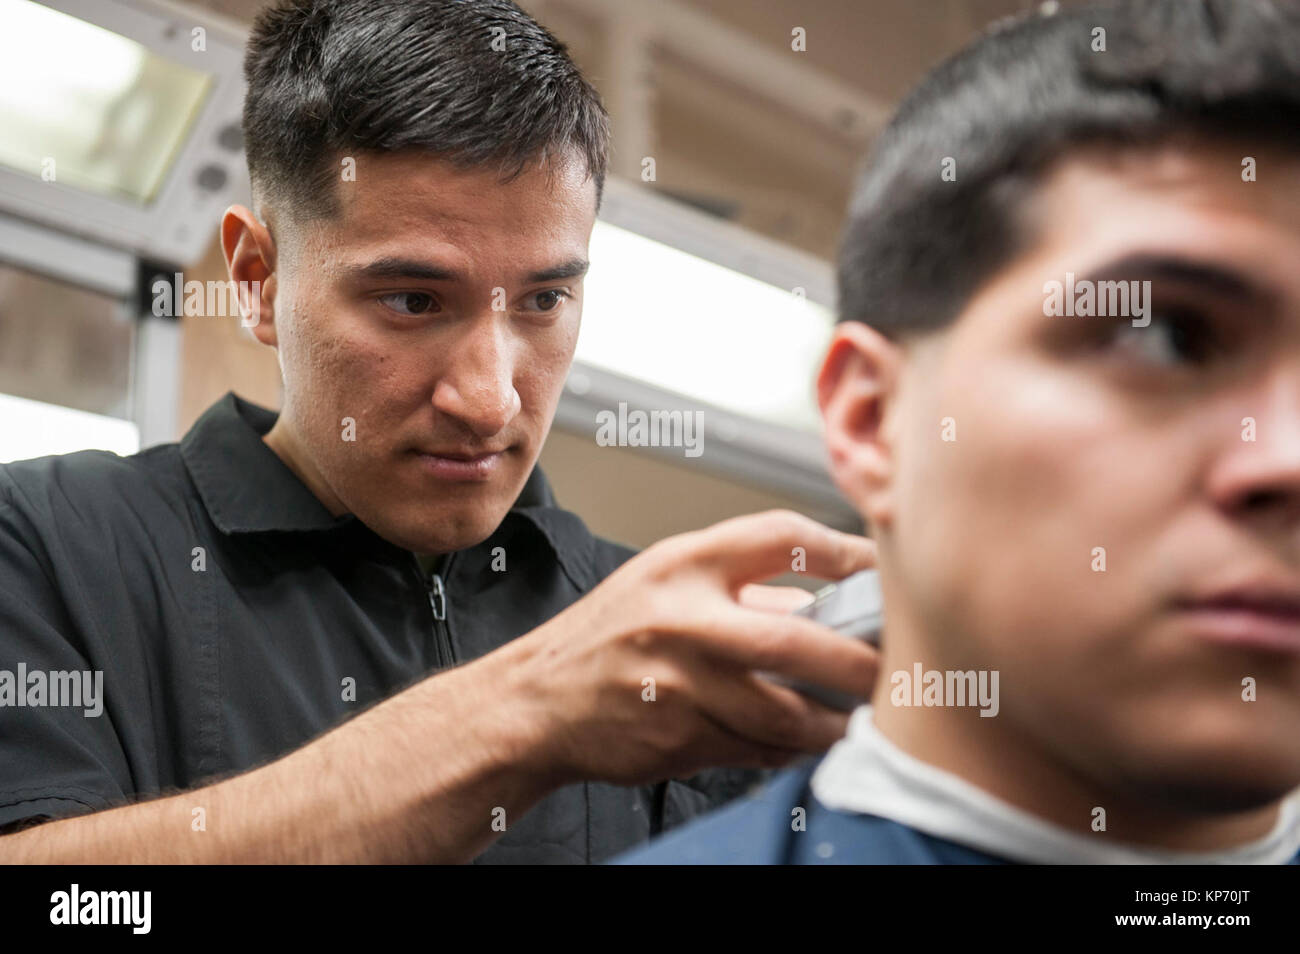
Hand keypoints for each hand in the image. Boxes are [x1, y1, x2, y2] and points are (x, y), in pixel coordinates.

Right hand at [494, 510, 878, 786]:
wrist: (536, 702)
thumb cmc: (607, 637)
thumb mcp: (664, 583)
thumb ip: (742, 587)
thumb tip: (826, 603)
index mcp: (682, 565)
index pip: (781, 538)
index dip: (845, 551)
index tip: (881, 571)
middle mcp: (681, 620)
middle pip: (796, 641)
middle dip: (858, 664)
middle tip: (897, 673)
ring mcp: (678, 685)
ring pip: (784, 714)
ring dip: (833, 722)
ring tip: (861, 719)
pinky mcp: (678, 739)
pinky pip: (757, 751)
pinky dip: (790, 751)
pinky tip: (803, 743)